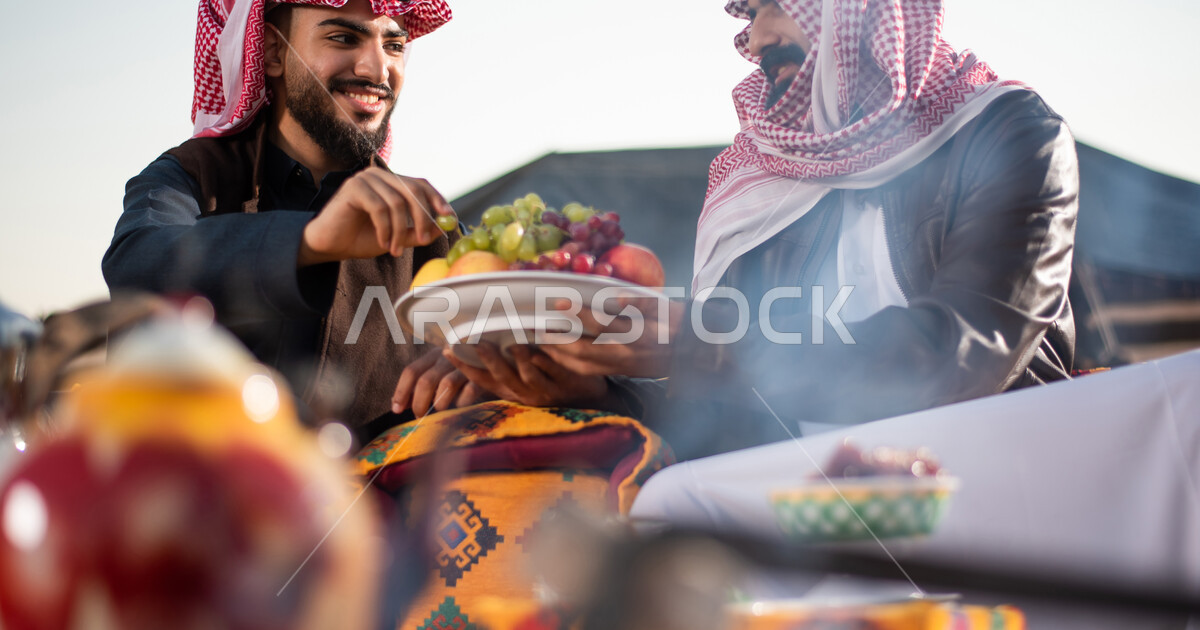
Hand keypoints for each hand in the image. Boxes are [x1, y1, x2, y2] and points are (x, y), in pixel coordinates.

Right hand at [299, 167, 453, 265]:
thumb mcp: (396, 236)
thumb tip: (443, 228)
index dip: (437, 199)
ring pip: (397, 202)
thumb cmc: (361, 238)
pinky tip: (382, 243)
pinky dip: (385, 229)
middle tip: (425, 240)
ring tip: (395, 250)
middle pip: (413, 190)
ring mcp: (365, 178)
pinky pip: (379, 208)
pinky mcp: (353, 188)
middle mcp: (380, 175)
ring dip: (400, 231)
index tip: (450, 218)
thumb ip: (417, 231)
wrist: (330, 245)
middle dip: (423, 217)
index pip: (421, 184)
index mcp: (391, 182)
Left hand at [392, 349, 492, 416]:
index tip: (397, 410)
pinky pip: (469, 392)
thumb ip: (419, 386)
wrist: (497, 362)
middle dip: (419, 404)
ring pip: (446, 385)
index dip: (401, 392)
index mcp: (434, 355)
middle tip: (419, 416)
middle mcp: (449, 357)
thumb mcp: (440, 373)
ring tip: (440, 413)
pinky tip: (461, 407)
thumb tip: (398, 405)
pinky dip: (462, 403)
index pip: (412, 371)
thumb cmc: (462, 372)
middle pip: (426, 381)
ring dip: (440, 405)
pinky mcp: (483, 375)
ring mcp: (467, 365)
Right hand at [443, 343, 609, 408]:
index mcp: (512, 390)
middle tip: (476, 343)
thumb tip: (480, 340)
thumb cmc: (551, 379)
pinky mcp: (568, 384)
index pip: (483, 379)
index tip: (449, 350)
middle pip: (502, 377)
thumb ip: (504, 362)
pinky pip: (555, 373)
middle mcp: (525, 394)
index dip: (465, 366)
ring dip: (519, 361)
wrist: (590, 395)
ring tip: (511, 344)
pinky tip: (538, 351)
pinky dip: (545, 363)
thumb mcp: (524, 375)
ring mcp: (547, 391)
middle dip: (489, 360)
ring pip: (528, 376)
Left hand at [536, 296, 683, 378]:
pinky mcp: (622, 372)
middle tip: (538, 328)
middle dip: (558, 340)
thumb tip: (616, 298)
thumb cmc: (676, 323)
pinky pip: (590, 372)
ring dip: (560, 355)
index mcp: (637, 335)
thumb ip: (639, 301)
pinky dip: (570, 364)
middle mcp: (626, 354)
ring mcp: (622, 366)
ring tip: (543, 343)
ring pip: (584, 365)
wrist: (692, 352)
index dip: (578, 313)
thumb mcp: (662, 307)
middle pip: (584, 350)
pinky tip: (560, 357)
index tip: (558, 303)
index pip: (601, 324)